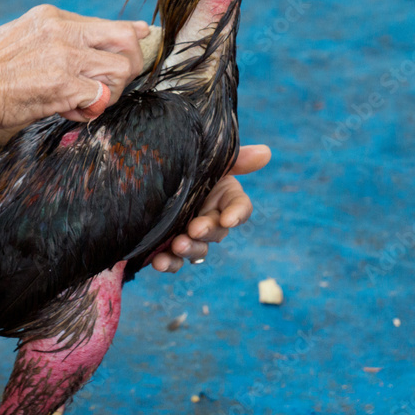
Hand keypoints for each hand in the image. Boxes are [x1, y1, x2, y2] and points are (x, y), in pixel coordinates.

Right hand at [0, 5, 148, 129]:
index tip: (145, 37)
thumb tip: (85, 54)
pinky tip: (71, 113)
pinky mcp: (61, 84)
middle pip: (127, 39)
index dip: (133, 34)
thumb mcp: (21, 37)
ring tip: (85, 102)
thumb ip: (56, 41)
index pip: (109, 22)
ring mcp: (64, 56)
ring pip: (121, 69)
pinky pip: (99, 97)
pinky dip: (91, 110)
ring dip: (111, 91)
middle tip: (113, 84)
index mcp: (52, 16)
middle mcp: (63, 30)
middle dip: (131, 64)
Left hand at [152, 144, 270, 272]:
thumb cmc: (185, 166)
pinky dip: (168, 263)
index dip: (236, 215)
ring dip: (189, 250)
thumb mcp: (208, 160)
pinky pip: (174, 260)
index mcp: (224, 197)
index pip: (239, 208)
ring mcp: (191, 236)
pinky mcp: (170, 248)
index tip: (228, 219)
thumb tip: (266, 151)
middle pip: (217, 231)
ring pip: (198, 249)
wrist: (149, 177)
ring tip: (176, 245)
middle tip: (194, 229)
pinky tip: (158, 261)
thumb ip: (236, 158)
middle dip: (207, 232)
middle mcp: (211, 219)